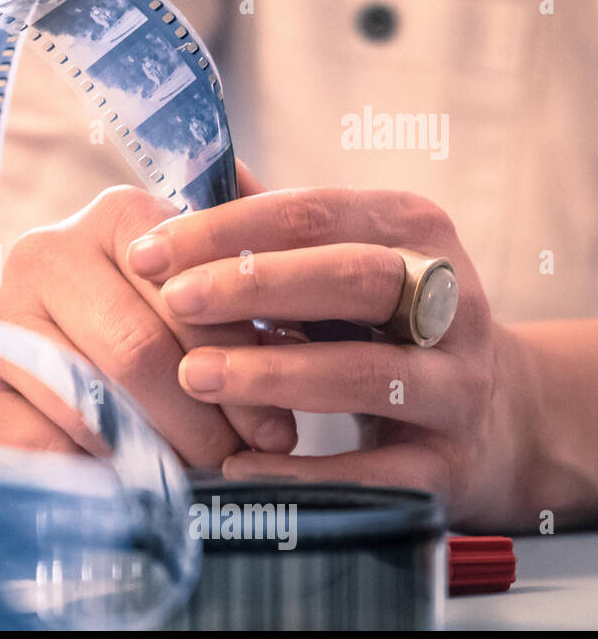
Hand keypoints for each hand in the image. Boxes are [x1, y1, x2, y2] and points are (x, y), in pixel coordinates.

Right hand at [0, 172, 297, 467]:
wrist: (58, 387)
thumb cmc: (157, 343)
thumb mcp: (211, 311)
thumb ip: (250, 301)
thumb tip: (307, 321)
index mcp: (118, 217)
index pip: (186, 290)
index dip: (237, 365)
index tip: (276, 428)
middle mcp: (45, 251)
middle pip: (135, 347)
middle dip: (197, 419)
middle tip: (235, 466)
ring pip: (87, 398)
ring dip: (148, 453)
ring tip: (191, 481)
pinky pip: (36, 442)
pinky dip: (87, 477)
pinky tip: (122, 488)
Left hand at [127, 184, 534, 528]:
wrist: (492, 419)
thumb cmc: (380, 326)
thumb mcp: (340, 260)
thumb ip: (273, 222)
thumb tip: (191, 166)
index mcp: (412, 231)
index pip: (314, 211)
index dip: (226, 229)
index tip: (147, 252)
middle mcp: (449, 299)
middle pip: (352, 278)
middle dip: (255, 286)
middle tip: (172, 300)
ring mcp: (457, 384)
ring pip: (366, 373)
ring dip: (273, 373)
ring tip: (193, 376)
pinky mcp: (450, 463)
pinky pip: (376, 471)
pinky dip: (304, 471)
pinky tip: (238, 466)